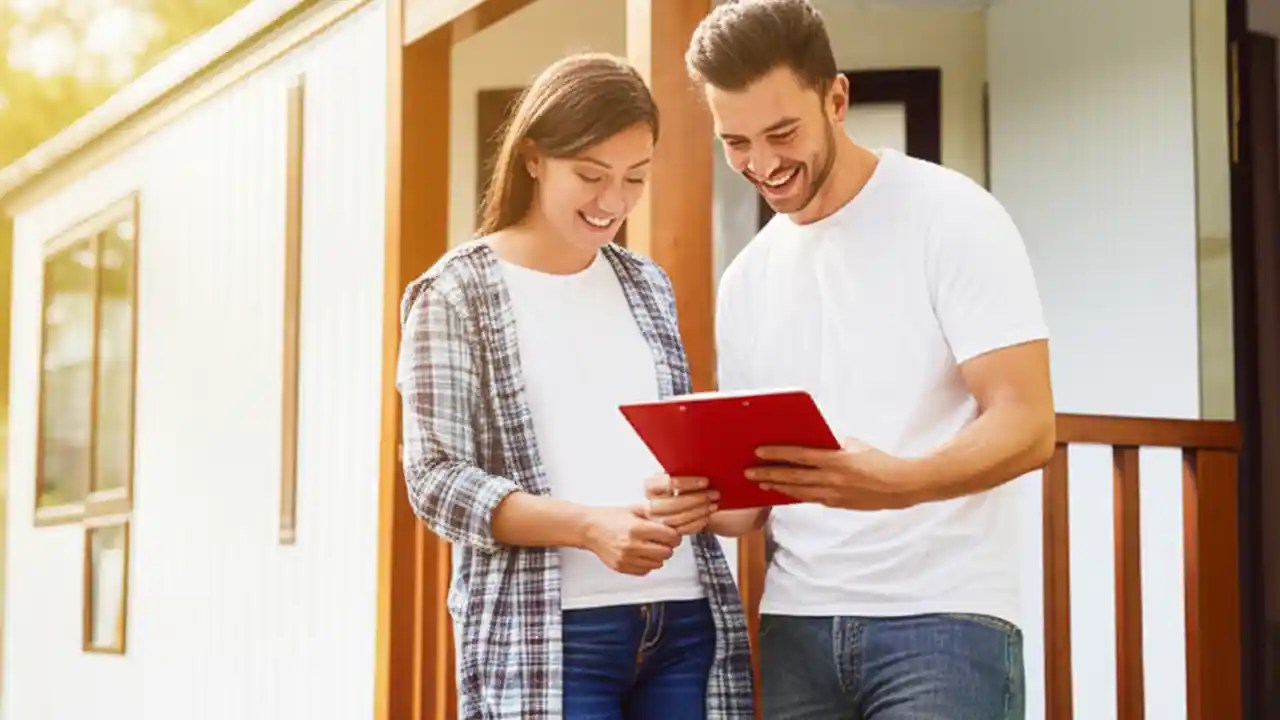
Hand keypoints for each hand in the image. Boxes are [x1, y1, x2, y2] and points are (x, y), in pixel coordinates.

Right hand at [582, 506, 681, 575]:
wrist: (589, 529)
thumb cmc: (609, 518)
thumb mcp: (633, 509)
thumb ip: (653, 514)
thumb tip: (671, 519)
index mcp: (638, 528)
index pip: (670, 537)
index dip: (675, 535)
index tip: (673, 534)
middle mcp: (633, 545)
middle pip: (667, 552)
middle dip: (668, 546)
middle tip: (663, 541)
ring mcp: (627, 558)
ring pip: (658, 564)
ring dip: (658, 556)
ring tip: (651, 547)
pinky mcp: (622, 567)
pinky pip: (645, 571)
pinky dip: (647, 564)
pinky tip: (642, 554)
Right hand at [643, 474, 718, 534]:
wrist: (672, 502)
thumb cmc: (676, 487)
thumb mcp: (674, 475)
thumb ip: (681, 471)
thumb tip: (700, 464)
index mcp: (650, 486)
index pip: (669, 483)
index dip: (689, 483)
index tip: (705, 481)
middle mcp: (649, 504)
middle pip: (673, 504)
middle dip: (697, 499)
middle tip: (714, 494)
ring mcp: (656, 521)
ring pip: (676, 519)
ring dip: (699, 512)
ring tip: (713, 505)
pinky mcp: (666, 533)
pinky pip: (680, 531)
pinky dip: (696, 524)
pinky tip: (706, 517)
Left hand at [745, 437, 921, 510]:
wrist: (901, 486)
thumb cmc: (879, 461)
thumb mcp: (855, 446)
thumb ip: (833, 445)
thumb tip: (813, 442)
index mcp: (837, 461)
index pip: (800, 456)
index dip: (778, 454)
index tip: (759, 451)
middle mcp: (832, 480)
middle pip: (793, 477)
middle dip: (769, 474)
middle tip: (749, 472)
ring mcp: (834, 495)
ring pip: (798, 492)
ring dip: (777, 487)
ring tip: (760, 484)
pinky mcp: (837, 504)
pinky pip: (810, 498)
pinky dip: (795, 494)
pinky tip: (782, 492)